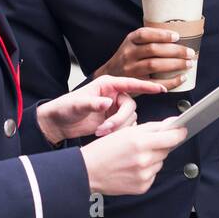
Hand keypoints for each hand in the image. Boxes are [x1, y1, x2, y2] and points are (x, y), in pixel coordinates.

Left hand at [37, 76, 168, 143]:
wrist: (57, 123)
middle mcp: (113, 95)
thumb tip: (106, 103)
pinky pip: (125, 127)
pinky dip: (117, 132)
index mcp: (107, 85)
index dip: (147, 85)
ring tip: (100, 132)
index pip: (131, 83)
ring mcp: (114, 109)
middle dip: (120, 119)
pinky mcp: (113, 121)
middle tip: (106, 128)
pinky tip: (104, 134)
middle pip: (130, 106)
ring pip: (129, 118)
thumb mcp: (77, 104)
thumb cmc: (64, 108)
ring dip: (118, 127)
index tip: (160, 89)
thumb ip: (92, 103)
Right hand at [81, 117, 186, 195]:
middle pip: (166, 149)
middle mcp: (144, 159)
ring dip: (153, 158)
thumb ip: (151, 128)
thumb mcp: (125, 131)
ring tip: (134, 157)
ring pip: (160, 162)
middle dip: (160, 145)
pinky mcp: (142, 187)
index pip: (172, 137)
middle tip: (144, 144)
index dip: (179, 133)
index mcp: (140, 142)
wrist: (88, 172)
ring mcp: (144, 175)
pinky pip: (153, 175)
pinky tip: (132, 168)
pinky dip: (147, 170)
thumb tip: (171, 124)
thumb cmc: (103, 150)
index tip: (182, 129)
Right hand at [95, 26, 195, 89]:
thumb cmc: (126, 58)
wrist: (108, 76)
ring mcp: (131, 69)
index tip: (177, 36)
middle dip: (175, 51)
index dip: (162, 35)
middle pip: (153, 50)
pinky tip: (181, 78)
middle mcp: (129, 54)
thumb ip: (148, 40)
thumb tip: (177, 38)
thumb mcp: (132, 44)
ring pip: (154, 65)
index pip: (145, 34)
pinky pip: (154, 83)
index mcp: (130, 41)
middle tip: (190, 52)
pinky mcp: (135, 83)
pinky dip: (170, 81)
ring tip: (188, 64)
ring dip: (174, 64)